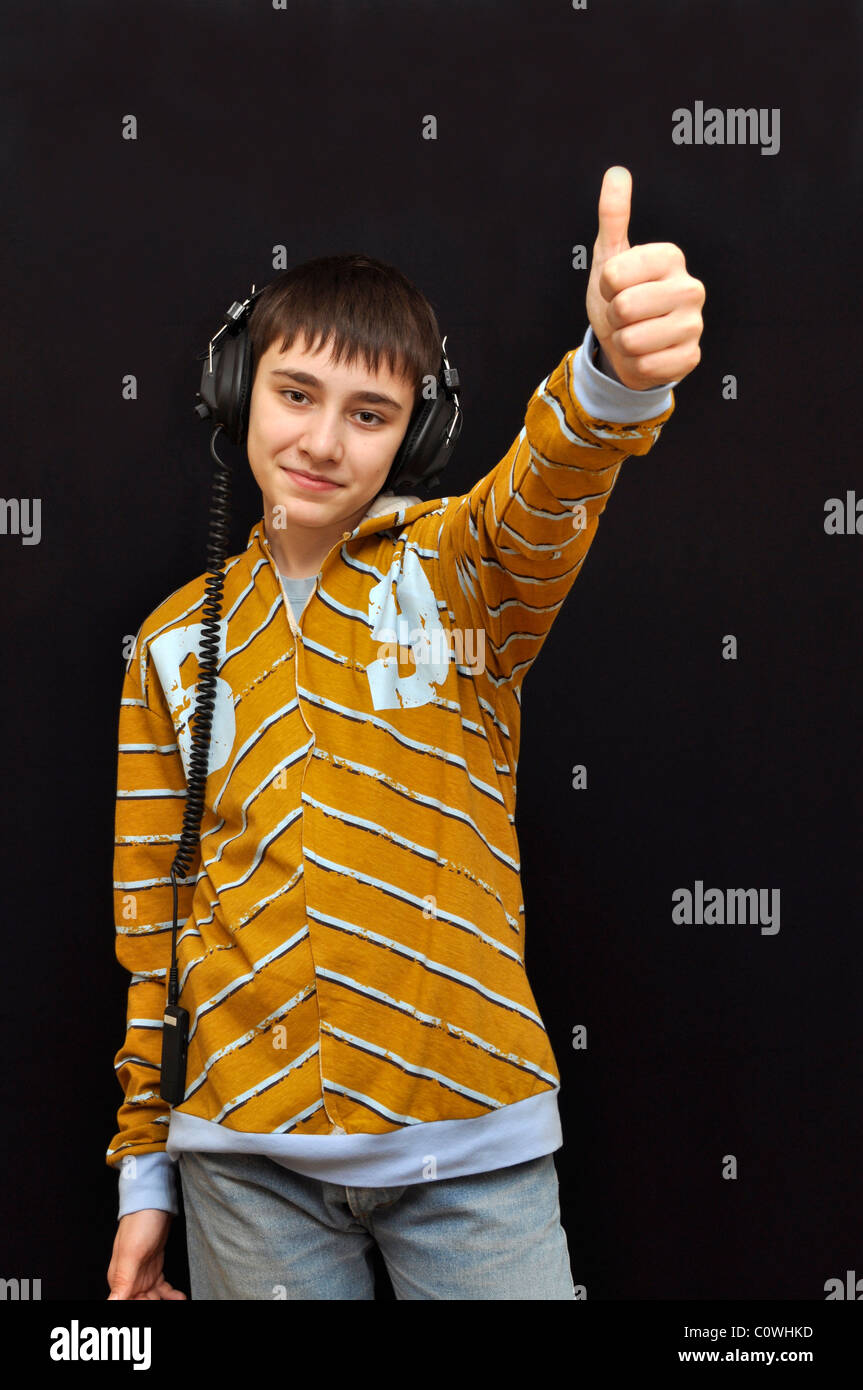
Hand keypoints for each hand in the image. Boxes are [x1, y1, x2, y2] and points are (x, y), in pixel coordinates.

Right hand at [107, 1208, 186, 1299]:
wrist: (154, 1203)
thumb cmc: (140, 1223)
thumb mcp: (131, 1254)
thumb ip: (122, 1281)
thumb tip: (111, 1303)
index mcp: (120, 1279)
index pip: (126, 1303)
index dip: (139, 1307)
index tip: (152, 1304)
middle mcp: (129, 1279)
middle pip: (140, 1303)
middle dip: (153, 1306)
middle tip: (169, 1305)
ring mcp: (143, 1274)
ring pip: (152, 1298)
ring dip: (164, 1302)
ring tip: (178, 1302)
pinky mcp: (155, 1268)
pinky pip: (162, 1289)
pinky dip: (171, 1295)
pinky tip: (179, 1297)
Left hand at [586, 166, 704, 389]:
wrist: (630, 344)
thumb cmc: (621, 296)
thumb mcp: (610, 257)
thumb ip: (613, 216)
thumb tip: (617, 172)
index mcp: (671, 257)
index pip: (615, 274)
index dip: (605, 286)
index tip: (615, 287)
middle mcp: (691, 288)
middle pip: (624, 308)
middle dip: (613, 317)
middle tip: (624, 315)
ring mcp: (695, 325)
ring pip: (633, 341)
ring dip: (623, 343)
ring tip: (634, 333)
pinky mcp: (691, 358)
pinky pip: (645, 366)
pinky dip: (636, 365)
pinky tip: (646, 354)